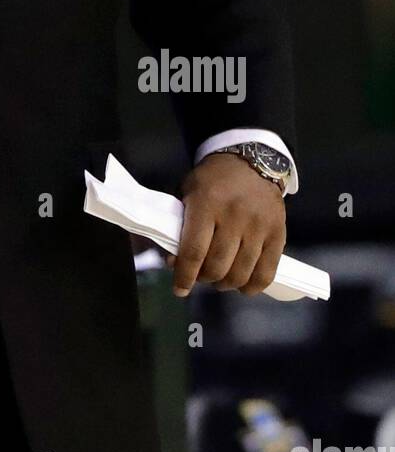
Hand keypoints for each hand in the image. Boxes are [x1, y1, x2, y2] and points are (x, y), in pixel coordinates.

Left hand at [166, 153, 286, 297]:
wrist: (251, 162)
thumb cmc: (213, 180)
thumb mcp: (189, 192)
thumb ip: (180, 225)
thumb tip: (174, 262)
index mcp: (207, 203)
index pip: (194, 251)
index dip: (184, 276)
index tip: (179, 289)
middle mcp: (234, 216)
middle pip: (218, 266)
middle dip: (204, 278)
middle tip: (200, 276)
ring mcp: (258, 226)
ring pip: (241, 273)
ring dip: (226, 284)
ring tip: (219, 278)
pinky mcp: (278, 234)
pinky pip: (266, 273)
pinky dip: (252, 286)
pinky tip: (242, 285)